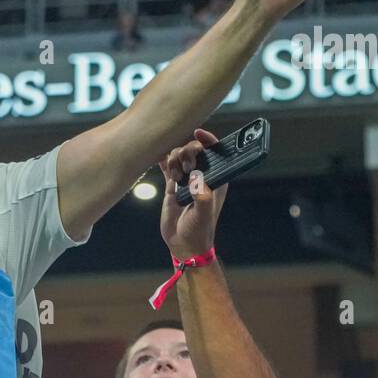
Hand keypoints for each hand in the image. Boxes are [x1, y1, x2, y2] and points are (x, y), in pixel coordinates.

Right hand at [159, 128, 227, 260]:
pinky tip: (160, 161)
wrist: (183, 244)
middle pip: (194, 150)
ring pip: (179, 155)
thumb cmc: (199, 230)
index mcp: (216, 179)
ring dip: (174, 160)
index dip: (208, 139)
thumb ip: (202, 196)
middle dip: (187, 152)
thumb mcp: (203, 214)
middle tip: (185, 168)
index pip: (215, 152)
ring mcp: (186, 179)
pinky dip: (163, 161)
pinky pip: (167, 166)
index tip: (198, 133)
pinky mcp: (172, 185)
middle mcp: (202, 176)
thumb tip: (195, 178)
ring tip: (175, 178)